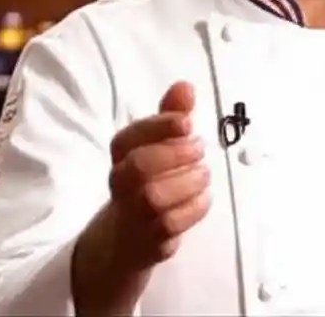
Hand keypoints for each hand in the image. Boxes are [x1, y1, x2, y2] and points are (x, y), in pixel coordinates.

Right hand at [106, 81, 210, 268]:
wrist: (126, 238)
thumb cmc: (148, 181)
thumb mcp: (157, 145)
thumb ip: (171, 115)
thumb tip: (186, 86)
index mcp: (121, 155)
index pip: (129, 137)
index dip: (159, 126)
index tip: (187, 122)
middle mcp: (121, 183)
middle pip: (140, 167)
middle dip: (175, 154)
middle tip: (199, 148)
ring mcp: (133, 214)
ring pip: (155, 198)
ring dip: (188, 181)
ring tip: (203, 173)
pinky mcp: (149, 240)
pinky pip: (171, 224)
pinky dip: (194, 208)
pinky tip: (203, 197)